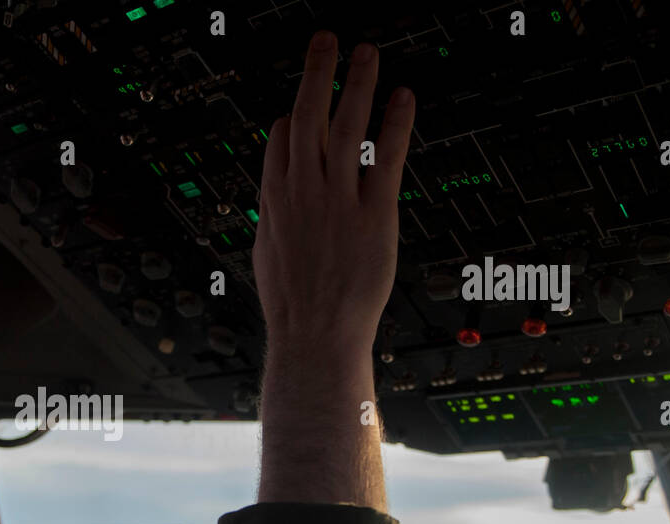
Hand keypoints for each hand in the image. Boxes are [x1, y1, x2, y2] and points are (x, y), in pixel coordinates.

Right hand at [252, 32, 414, 354]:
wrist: (315, 335)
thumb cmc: (292, 304)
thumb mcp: (267, 253)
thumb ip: (272, 214)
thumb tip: (271, 191)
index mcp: (275, 200)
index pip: (279, 139)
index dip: (291, 114)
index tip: (301, 100)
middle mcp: (305, 191)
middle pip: (309, 116)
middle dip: (317, 72)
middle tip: (326, 41)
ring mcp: (339, 199)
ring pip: (347, 125)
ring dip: (357, 83)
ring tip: (367, 53)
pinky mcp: (375, 213)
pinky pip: (387, 157)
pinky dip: (395, 123)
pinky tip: (402, 98)